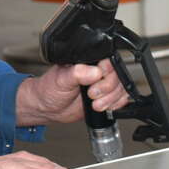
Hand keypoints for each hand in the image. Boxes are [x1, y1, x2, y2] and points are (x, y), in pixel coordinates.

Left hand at [15, 58, 129, 125]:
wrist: (47, 108)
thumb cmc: (49, 89)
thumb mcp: (61, 79)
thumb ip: (77, 73)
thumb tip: (94, 71)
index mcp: (88, 61)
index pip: (109, 62)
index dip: (106, 75)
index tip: (93, 84)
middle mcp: (97, 70)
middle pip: (118, 77)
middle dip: (108, 90)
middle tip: (91, 95)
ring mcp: (103, 84)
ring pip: (121, 89)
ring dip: (111, 100)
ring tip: (95, 104)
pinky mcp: (106, 98)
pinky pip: (121, 100)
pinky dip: (115, 105)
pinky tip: (103, 107)